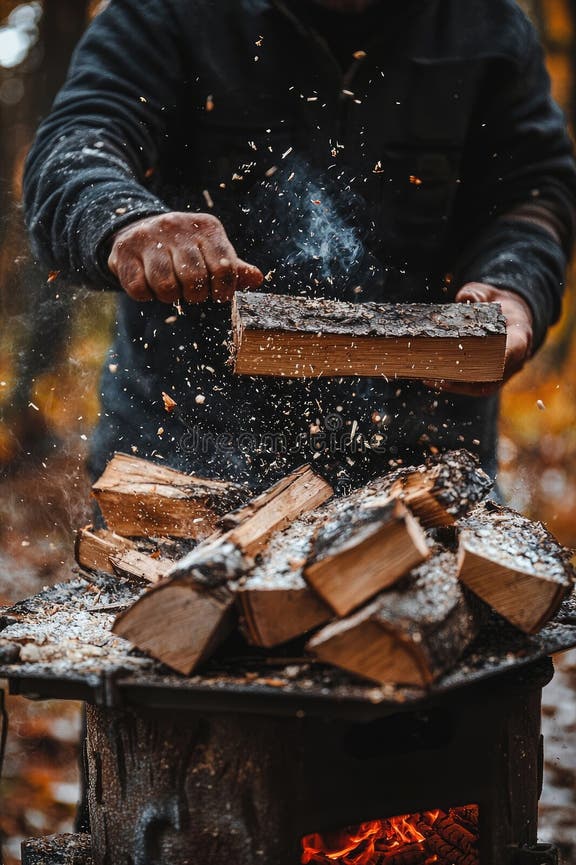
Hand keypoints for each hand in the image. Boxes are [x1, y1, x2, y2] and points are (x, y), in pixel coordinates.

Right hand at [107, 212, 263, 302]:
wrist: (139, 231)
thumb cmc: (185, 249)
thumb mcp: (212, 252)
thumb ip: (232, 267)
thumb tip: (257, 278)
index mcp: (206, 227)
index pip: (224, 267)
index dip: (223, 290)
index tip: (218, 296)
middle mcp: (176, 225)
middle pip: (194, 279)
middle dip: (195, 295)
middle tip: (191, 293)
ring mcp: (148, 235)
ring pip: (165, 285)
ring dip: (169, 296)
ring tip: (171, 289)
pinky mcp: (124, 249)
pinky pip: (138, 288)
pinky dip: (146, 296)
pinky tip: (149, 287)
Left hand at [424, 282, 533, 395]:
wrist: (511, 317)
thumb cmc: (498, 304)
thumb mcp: (488, 293)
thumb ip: (478, 294)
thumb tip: (465, 298)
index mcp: (520, 335)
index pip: (515, 348)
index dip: (500, 357)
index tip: (481, 360)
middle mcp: (516, 359)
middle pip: (494, 375)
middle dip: (466, 376)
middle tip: (440, 373)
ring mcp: (506, 372)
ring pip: (484, 386)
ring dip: (457, 386)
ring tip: (431, 379)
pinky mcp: (493, 378)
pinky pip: (476, 387)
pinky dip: (456, 385)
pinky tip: (434, 380)